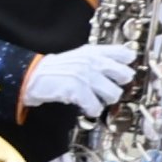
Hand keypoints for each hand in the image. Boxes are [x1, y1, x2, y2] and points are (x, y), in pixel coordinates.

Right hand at [22, 41, 136, 113]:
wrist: (33, 76)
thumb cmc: (57, 69)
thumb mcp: (80, 56)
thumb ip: (100, 58)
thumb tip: (125, 64)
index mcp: (94, 51)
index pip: (125, 54)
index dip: (127, 65)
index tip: (124, 74)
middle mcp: (92, 61)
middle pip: (125, 75)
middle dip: (118, 85)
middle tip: (108, 90)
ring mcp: (86, 75)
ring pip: (114, 93)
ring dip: (105, 100)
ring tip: (95, 100)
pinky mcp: (78, 89)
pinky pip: (96, 106)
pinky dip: (92, 110)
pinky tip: (86, 107)